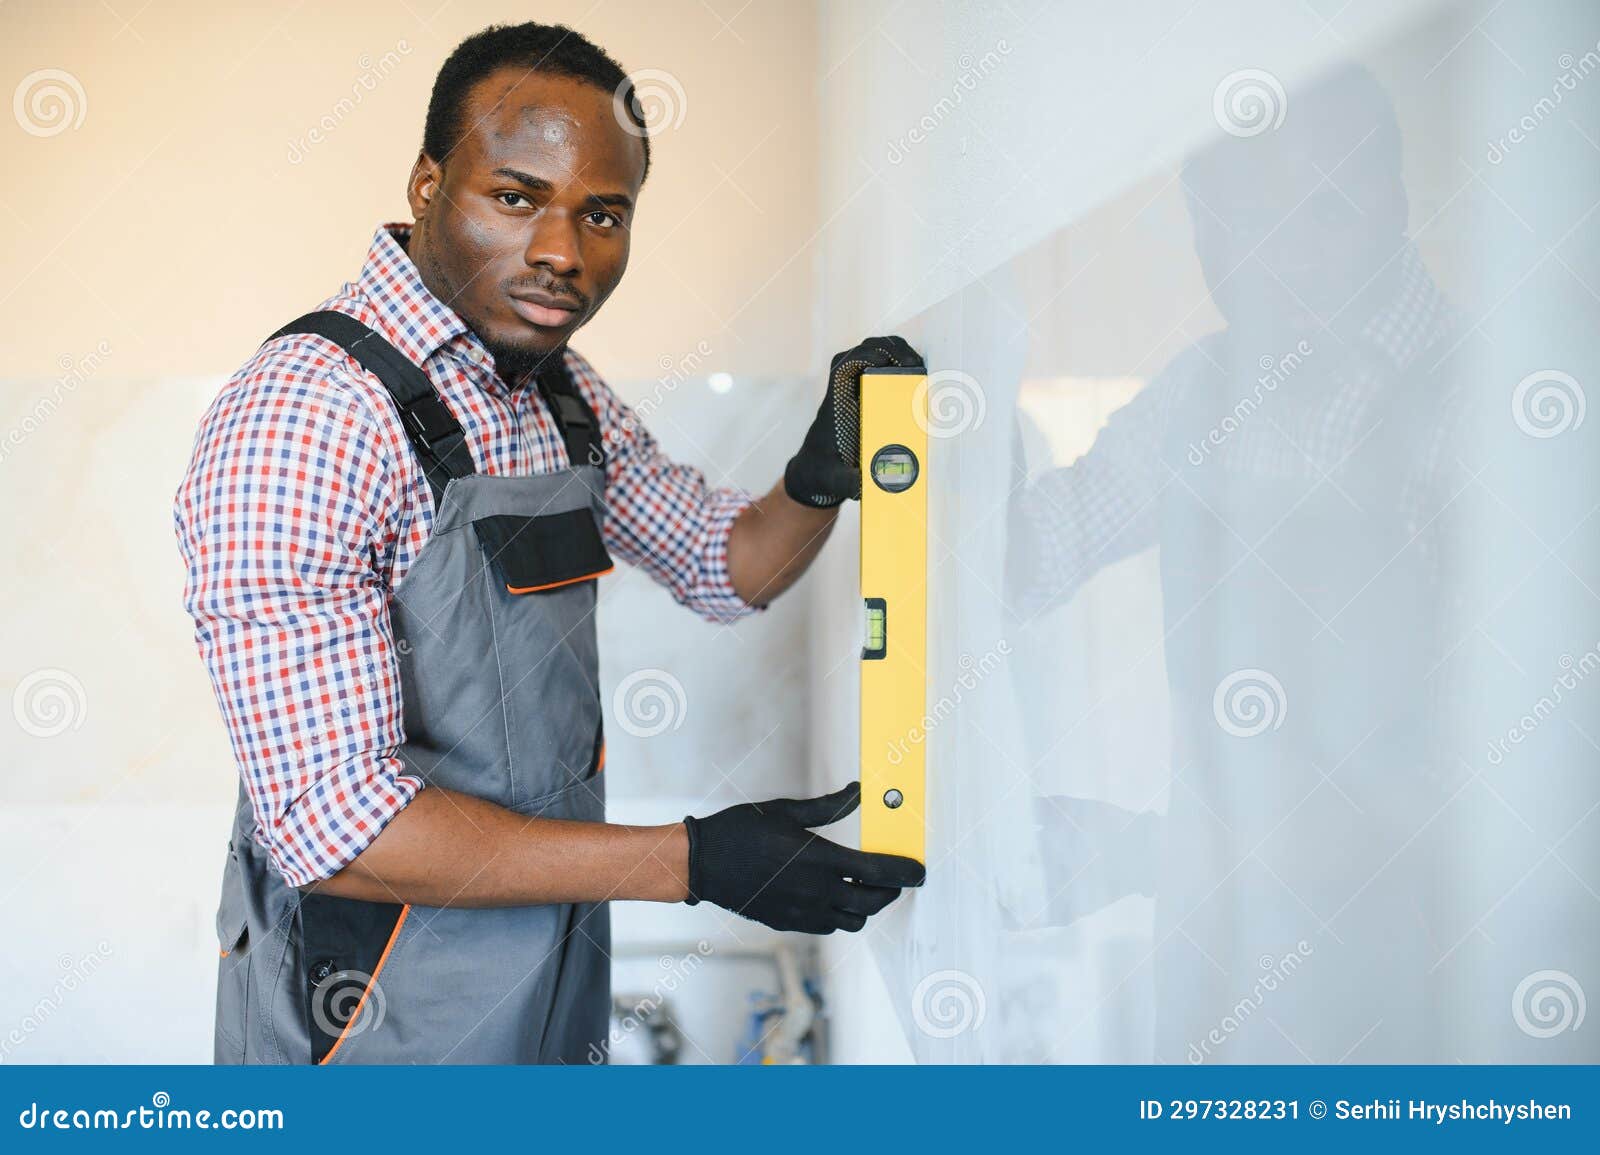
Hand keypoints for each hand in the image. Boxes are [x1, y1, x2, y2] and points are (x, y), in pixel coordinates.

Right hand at [682, 782, 924, 932]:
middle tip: (894, 878)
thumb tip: (858, 791)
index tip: (920, 871)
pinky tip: (832, 897)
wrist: (702, 864)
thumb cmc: (740, 831)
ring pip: (853, 921)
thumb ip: (828, 806)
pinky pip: (828, 927)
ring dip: (865, 907)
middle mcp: (815, 892)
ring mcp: (802, 913)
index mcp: (818, 860)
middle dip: (890, 892)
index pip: (879, 873)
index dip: (906, 873)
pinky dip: (839, 916)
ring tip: (863, 888)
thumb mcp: (786, 810)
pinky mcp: (788, 923)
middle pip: (873, 903)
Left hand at [784, 336, 923, 507]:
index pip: (844, 366)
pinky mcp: (867, 393)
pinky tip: (917, 373)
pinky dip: (899, 362)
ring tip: (918, 366)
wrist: (817, 471)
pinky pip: (882, 366)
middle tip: (914, 365)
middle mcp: (844, 389)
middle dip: (889, 350)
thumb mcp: (834, 480)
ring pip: (874, 353)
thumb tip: (866, 484)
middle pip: (863, 350)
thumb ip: (848, 483)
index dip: (865, 357)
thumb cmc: (824, 472)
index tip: (886, 362)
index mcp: (835, 403)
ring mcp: (855, 387)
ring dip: (896, 352)